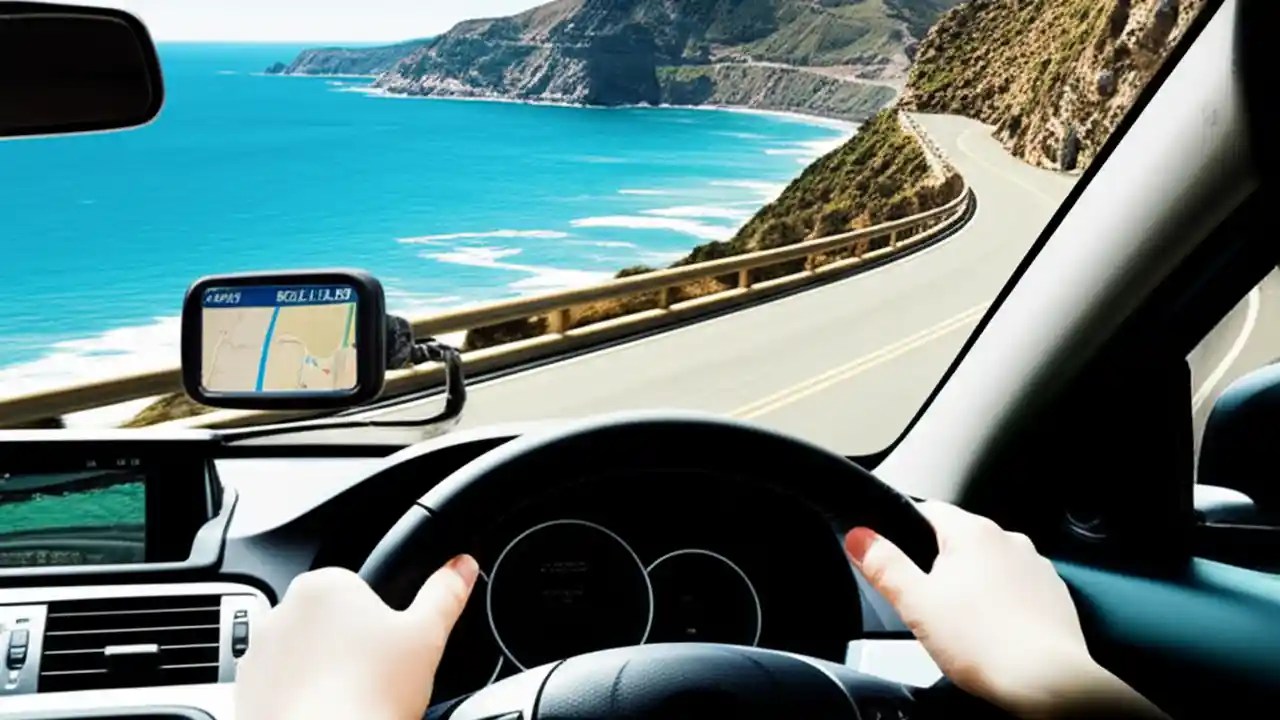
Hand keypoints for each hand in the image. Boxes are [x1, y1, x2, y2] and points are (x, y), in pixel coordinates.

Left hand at [235, 555, 478, 719]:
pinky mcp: (245, 691)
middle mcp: (283, 611)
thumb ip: (445, 594)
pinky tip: (324, 714)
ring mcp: (258, 653)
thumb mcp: (427, 636)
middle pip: (328, 621)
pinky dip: (297, 699)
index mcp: (326, 585)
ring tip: (349, 701)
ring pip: (302, 655)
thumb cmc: (372, 693)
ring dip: (321, 671)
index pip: (357, 590)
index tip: (389, 650)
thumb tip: (463, 566)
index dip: (379, 622)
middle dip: (348, 644)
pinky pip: (279, 687)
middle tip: (375, 677)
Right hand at [846, 502, 1166, 719]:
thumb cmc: (985, 644)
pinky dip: (1002, 604)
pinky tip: (992, 631)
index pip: (927, 510)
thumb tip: (859, 537)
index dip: (905, 532)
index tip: (898, 558)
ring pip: (989, 566)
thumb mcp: (915, 603)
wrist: (1046, 682)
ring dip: (974, 585)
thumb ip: (883, 565)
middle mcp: (1009, 540)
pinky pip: (1016, 589)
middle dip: (940, 566)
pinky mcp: (1053, 594)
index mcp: (972, 532)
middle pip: (958, 541)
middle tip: (929, 605)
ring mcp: (1035, 566)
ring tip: (963, 625)